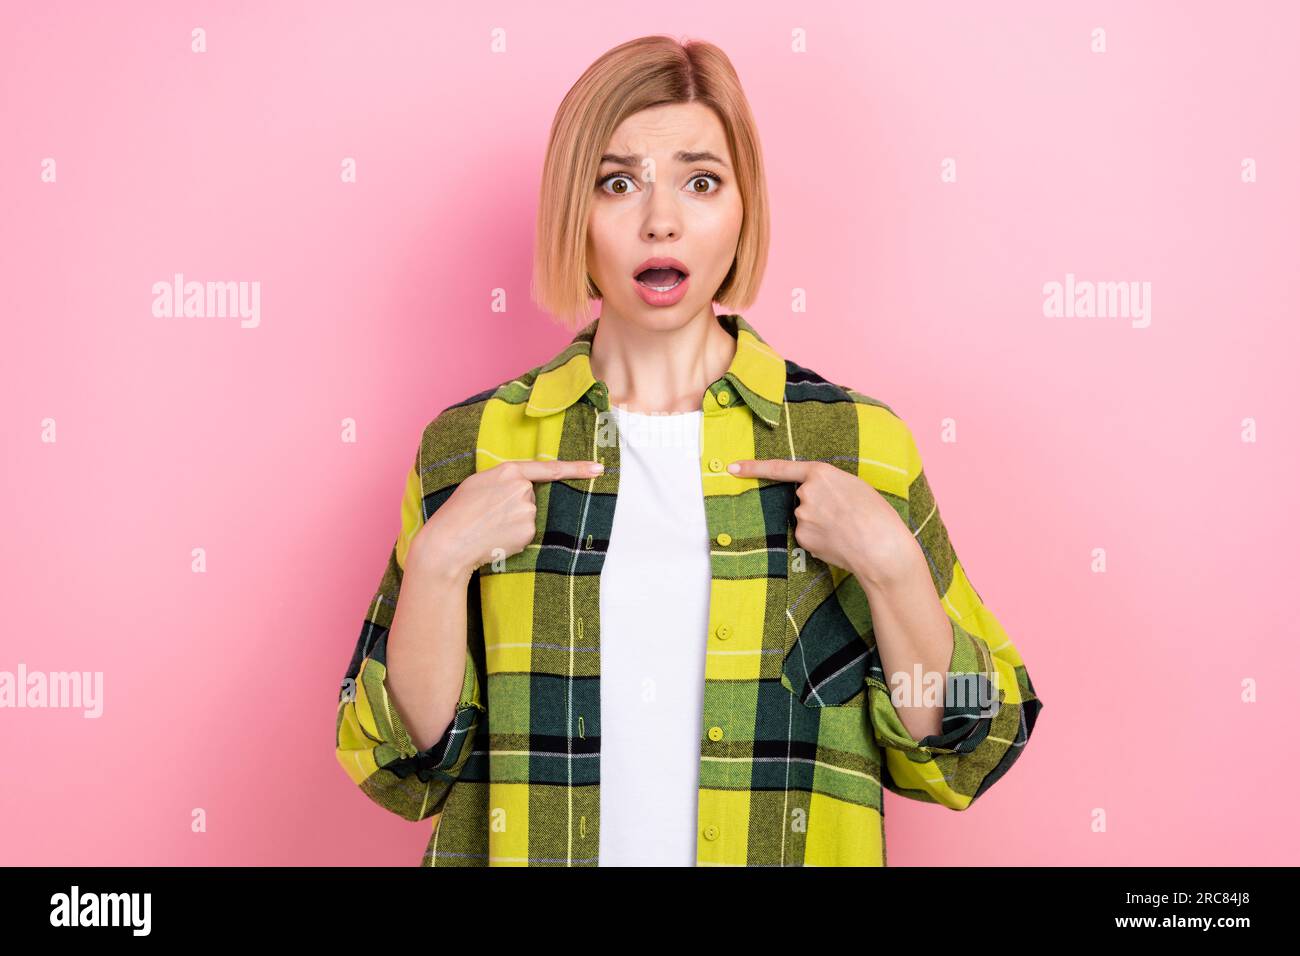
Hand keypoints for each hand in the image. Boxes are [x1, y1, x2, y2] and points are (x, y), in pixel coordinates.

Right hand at [410, 458, 604, 580]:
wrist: (449, 543)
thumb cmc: (458, 512)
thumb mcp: (478, 483)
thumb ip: (504, 479)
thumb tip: (525, 489)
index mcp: (509, 470)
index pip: (550, 468)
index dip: (577, 468)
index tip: (599, 469)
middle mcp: (523, 489)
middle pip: (530, 495)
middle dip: (514, 504)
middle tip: (488, 513)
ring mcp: (527, 511)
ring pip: (528, 514)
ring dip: (513, 520)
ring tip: (488, 526)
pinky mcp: (528, 532)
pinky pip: (526, 532)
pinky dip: (514, 535)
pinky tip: (496, 537)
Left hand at [725, 458, 918, 586]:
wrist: (881, 548)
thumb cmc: (876, 515)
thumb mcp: (855, 486)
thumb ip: (830, 485)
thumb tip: (813, 498)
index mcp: (820, 474)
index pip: (780, 468)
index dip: (753, 468)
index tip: (732, 468)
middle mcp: (805, 494)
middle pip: (803, 497)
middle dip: (818, 505)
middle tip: (845, 514)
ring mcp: (801, 517)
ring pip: (805, 517)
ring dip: (820, 522)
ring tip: (846, 529)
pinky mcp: (803, 538)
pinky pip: (807, 535)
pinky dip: (820, 538)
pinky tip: (839, 541)